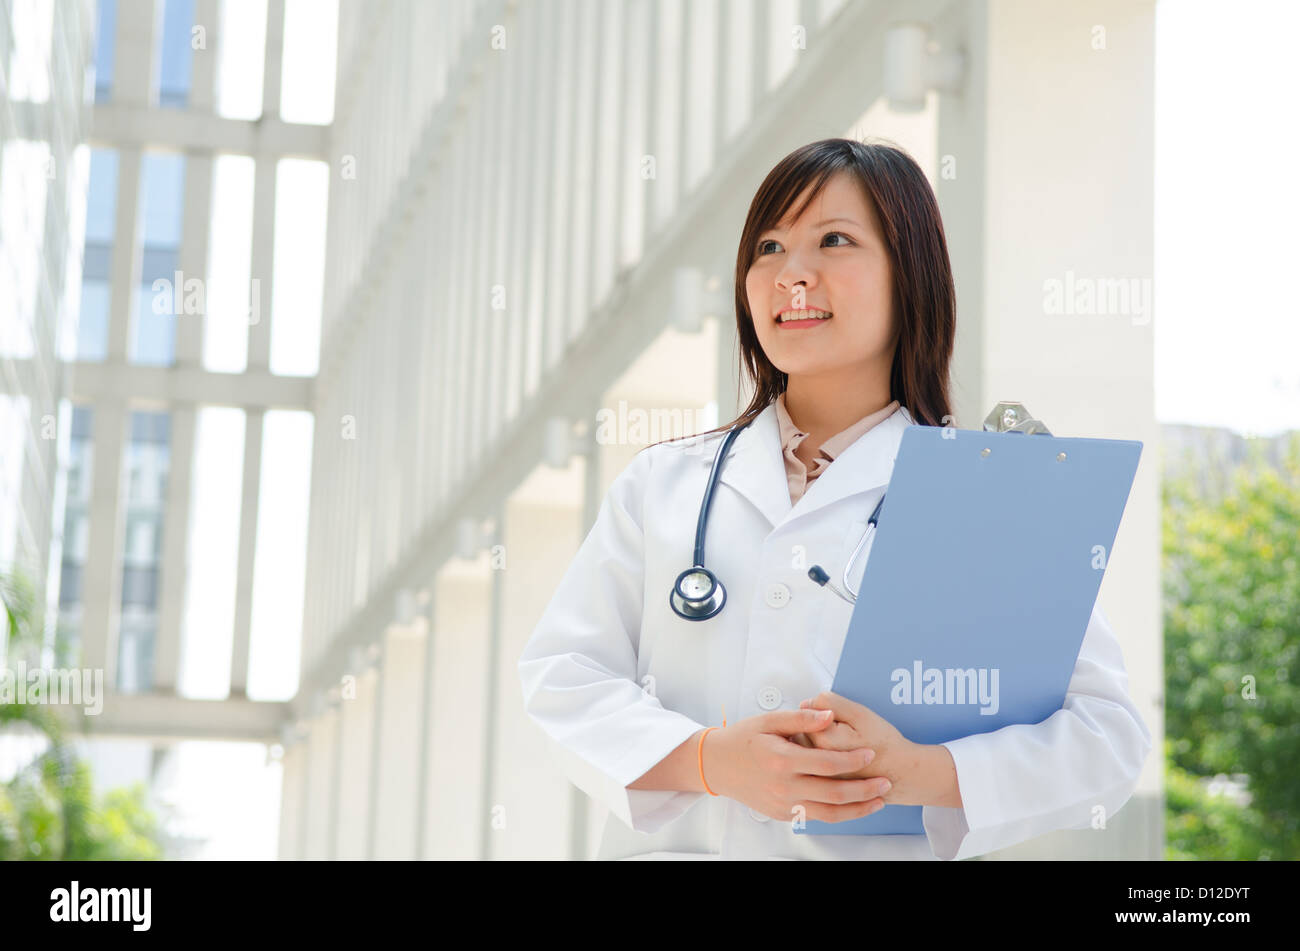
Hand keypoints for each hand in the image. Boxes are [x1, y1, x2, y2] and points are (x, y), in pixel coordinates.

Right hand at [701, 708, 891, 823]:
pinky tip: (852, 805)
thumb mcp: (768, 720)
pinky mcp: (783, 814)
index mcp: (781, 760)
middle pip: (834, 793)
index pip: (826, 763)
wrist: (717, 766)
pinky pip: (815, 816)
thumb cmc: (742, 739)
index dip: (852, 759)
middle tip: (885, 783)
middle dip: (865, 790)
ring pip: (829, 813)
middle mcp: (784, 786)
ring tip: (878, 801)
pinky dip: (838, 813)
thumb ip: (801, 719)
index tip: (870, 753)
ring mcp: (783, 804)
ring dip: (857, 809)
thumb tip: (829, 715)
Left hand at [797, 691, 925, 805]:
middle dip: (817, 728)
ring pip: (804, 751)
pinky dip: (820, 761)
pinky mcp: (823, 788)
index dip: (822, 712)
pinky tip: (838, 760)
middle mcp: (816, 764)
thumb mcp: (860, 713)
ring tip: (842, 746)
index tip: (839, 718)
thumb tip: (807, 702)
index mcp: (823, 741)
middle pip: (800, 734)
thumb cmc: (884, 744)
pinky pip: (811, 767)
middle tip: (842, 733)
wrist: (902, 775)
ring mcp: (818, 779)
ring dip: (815, 744)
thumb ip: (829, 703)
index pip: (804, 714)